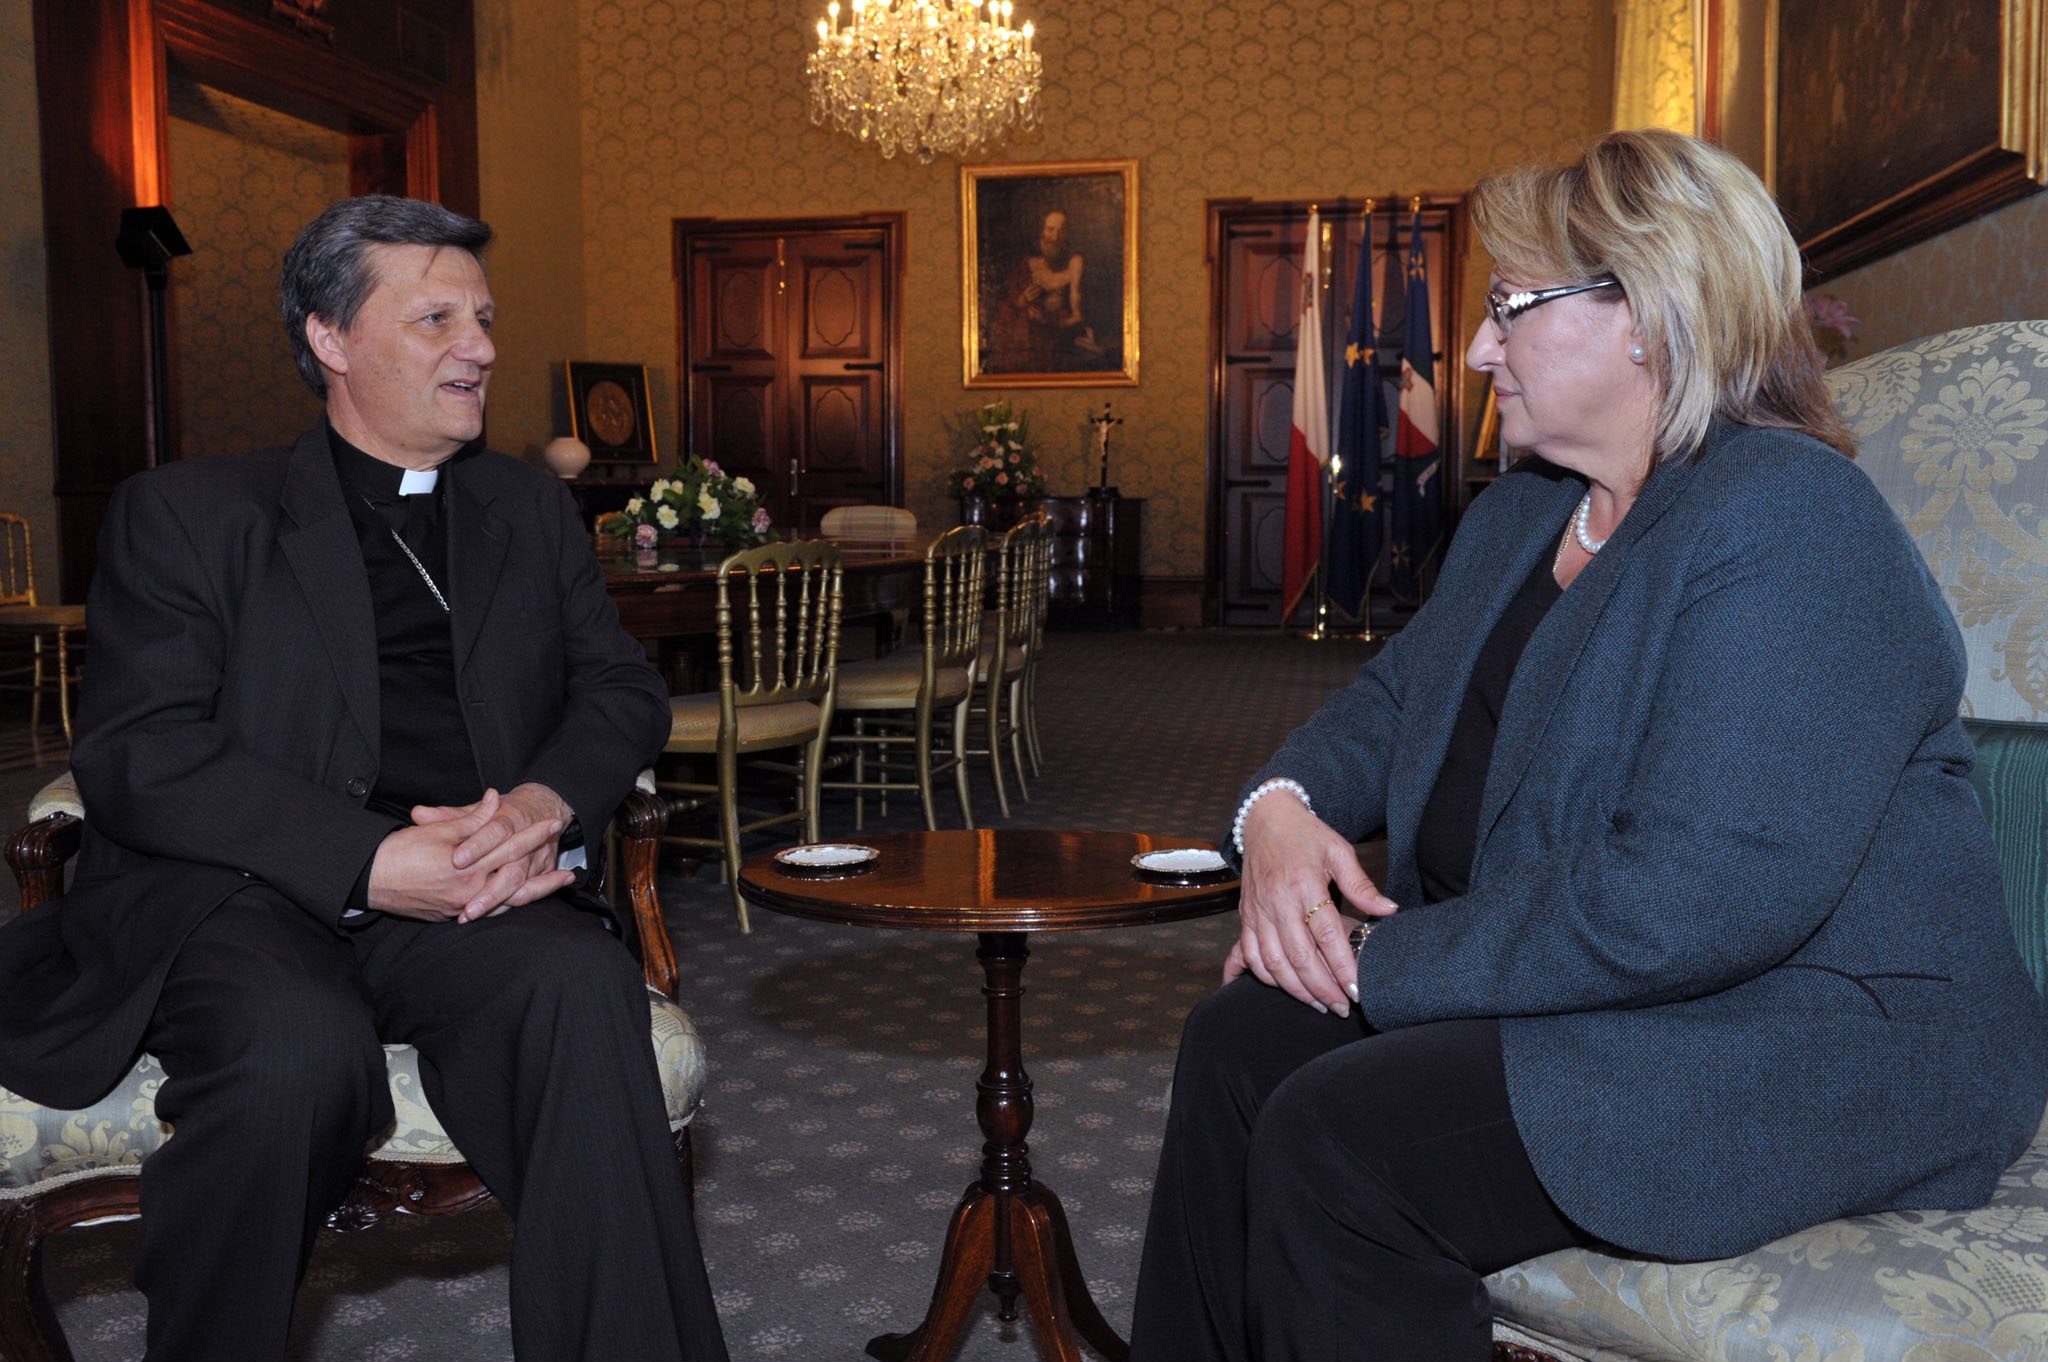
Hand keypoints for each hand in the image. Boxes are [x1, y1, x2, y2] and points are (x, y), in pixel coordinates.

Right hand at [367, 789, 572, 922]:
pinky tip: (525, 898)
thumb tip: (494, 799)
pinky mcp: (454, 916)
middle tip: (570, 861)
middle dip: (544, 868)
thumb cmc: (399, 851)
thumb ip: (472, 818)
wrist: (368, 880)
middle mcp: (469, 891)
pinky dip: (511, 904)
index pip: (508, 847)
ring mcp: (462, 907)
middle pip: (517, 879)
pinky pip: (490, 912)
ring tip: (562, 882)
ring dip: (537, 891)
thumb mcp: (436, 829)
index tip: (553, 823)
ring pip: (509, 901)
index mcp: (467, 867)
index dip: (533, 834)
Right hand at [1224, 790, 1395, 1015]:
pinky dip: (1265, 976)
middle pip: (1297, 956)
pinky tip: (1286, 987)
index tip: (1356, 989)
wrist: (1265, 819)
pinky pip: (1250, 955)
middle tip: (1341, 1007)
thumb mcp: (1339, 851)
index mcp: (1303, 883)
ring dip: (1295, 989)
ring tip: (1318, 1004)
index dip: (1341, 966)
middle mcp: (1276, 900)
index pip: (1325, 934)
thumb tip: (1389, 911)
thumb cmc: (1306, 834)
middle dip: (1320, 989)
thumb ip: (1361, 885)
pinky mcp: (1245, 916)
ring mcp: (1257, 911)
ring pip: (1272, 962)